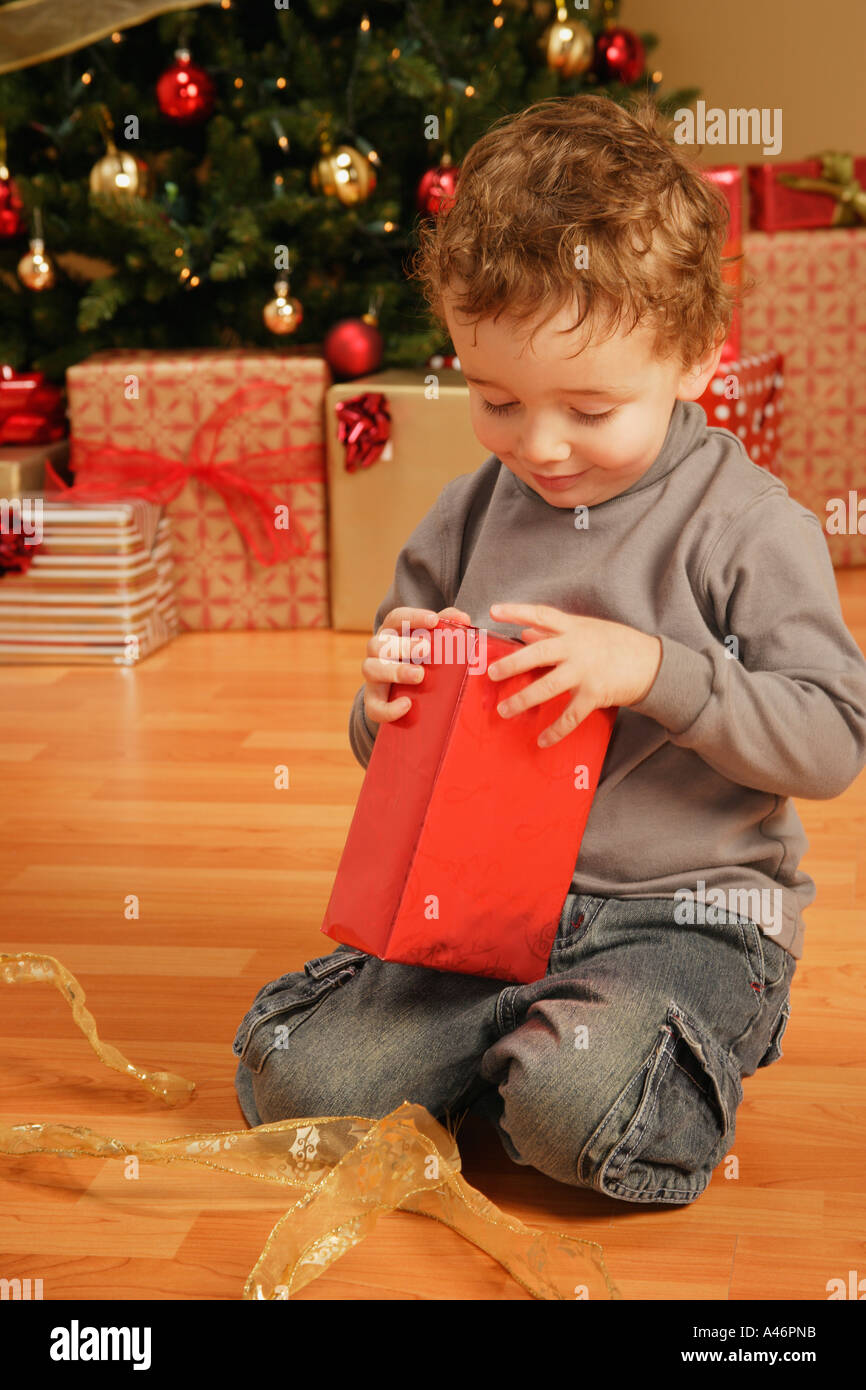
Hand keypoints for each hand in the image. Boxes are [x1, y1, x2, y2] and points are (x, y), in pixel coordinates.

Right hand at [361, 605, 471, 725]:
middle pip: (377, 643)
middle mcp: (377, 652)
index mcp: (391, 633)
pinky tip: (407, 705)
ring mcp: (374, 677)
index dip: (413, 617)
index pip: (395, 618)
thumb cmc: (421, 658)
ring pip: (370, 669)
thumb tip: (463, 619)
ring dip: (394, 671)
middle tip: (426, 649)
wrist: (403, 691)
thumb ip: (447, 626)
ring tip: (419, 675)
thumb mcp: (433, 640)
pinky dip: (388, 708)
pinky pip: (373, 706)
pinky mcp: (374, 701)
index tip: (434, 620)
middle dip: (402, 645)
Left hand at [487, 602, 661, 747]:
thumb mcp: (586, 629)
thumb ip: (554, 632)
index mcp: (573, 628)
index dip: (516, 612)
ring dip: (523, 699)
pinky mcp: (595, 694)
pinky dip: (555, 730)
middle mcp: (577, 647)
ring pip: (548, 687)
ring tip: (504, 710)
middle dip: (513, 663)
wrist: (652, 663)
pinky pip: (570, 716)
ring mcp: (586, 671)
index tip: (493, 611)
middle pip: (539, 654)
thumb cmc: (615, 643)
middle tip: (492, 673)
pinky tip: (541, 740)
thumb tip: (526, 632)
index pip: (541, 614)